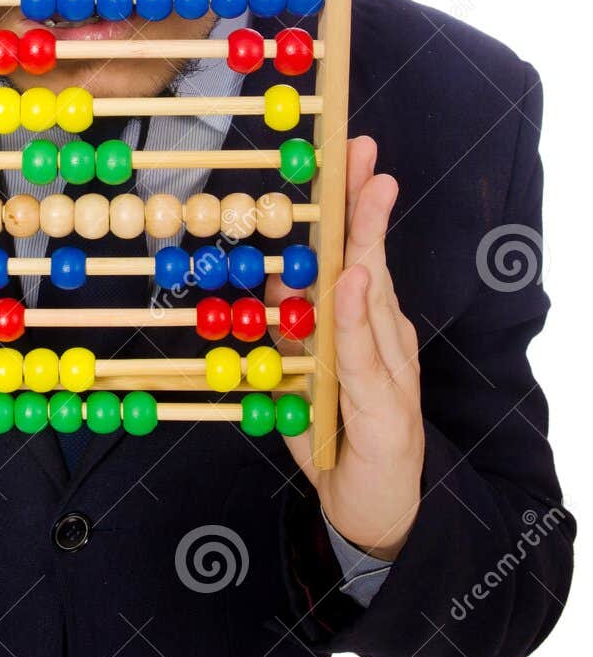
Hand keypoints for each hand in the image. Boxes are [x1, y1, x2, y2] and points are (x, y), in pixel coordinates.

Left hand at [266, 135, 423, 560]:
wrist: (369, 505)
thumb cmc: (339, 434)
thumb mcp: (303, 372)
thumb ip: (294, 328)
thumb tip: (267, 278)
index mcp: (365, 323)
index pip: (358, 252)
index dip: (354, 202)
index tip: (349, 151)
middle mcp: (384, 337)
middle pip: (373, 260)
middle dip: (366, 205)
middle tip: (365, 151)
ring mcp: (390, 369)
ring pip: (374, 298)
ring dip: (367, 244)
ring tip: (367, 194)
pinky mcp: (384, 406)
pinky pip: (364, 355)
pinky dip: (356, 318)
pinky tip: (352, 284)